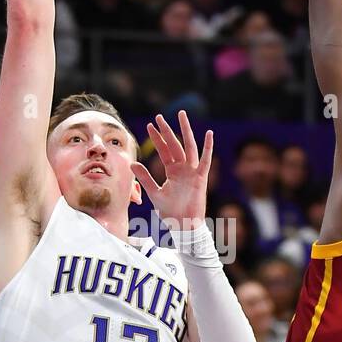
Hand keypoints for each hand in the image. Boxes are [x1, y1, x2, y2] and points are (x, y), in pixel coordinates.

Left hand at [131, 112, 213, 227]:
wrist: (183, 225)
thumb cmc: (170, 212)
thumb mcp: (154, 193)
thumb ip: (145, 178)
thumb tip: (132, 164)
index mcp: (172, 171)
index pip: (164, 150)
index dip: (157, 138)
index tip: (149, 125)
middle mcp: (183, 168)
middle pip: (175, 144)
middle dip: (167, 130)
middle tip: (159, 116)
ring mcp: (192, 172)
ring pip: (189, 147)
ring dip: (185, 131)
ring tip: (181, 116)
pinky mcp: (201, 178)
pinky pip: (205, 161)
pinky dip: (208, 148)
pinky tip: (208, 134)